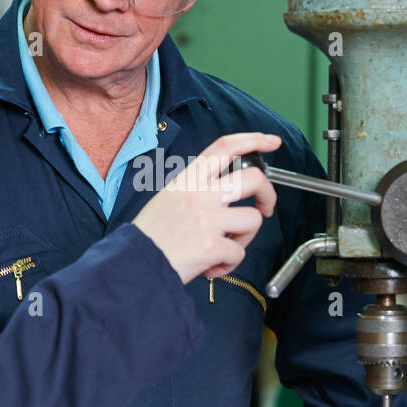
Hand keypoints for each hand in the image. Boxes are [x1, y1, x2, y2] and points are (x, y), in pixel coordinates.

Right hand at [132, 132, 280, 282]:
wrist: (135, 261)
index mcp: (190, 179)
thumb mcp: (170, 196)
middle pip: (255, 178)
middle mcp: (201, 193)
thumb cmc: (151, 233)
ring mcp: (208, 218)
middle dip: (269, 194)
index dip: (254, 140)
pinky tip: (212, 267)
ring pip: (253, 219)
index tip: (272, 142)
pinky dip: (228, 265)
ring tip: (225, 248)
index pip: (226, 147)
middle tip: (264, 208)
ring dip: (245, 239)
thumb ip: (198, 189)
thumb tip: (226, 192)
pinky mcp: (212, 245)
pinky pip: (238, 254)